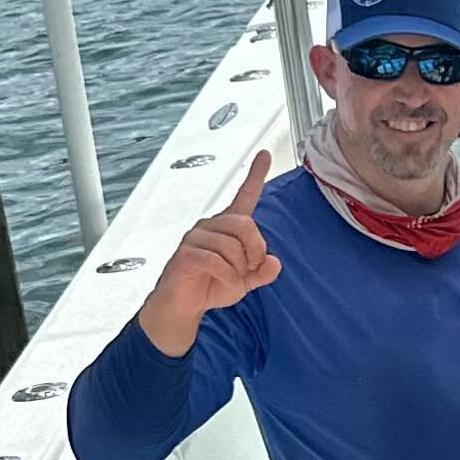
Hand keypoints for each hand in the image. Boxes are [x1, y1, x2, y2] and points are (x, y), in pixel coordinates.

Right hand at [140, 149, 281, 356]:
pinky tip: (222, 284)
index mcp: (227, 227)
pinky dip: (228, 279)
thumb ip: (262, 271)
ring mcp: (196, 237)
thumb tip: (274, 261)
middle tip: (250, 269)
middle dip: (255, 251)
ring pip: (233, 247)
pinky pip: (218, 262)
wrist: (184, 306)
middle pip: (246, 225)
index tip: (265, 154)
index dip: (255, 175)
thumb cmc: (211, 286)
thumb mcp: (245, 281)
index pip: (244, 196)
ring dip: (239, 271)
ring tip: (230, 279)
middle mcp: (211, 226)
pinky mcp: (186, 253)